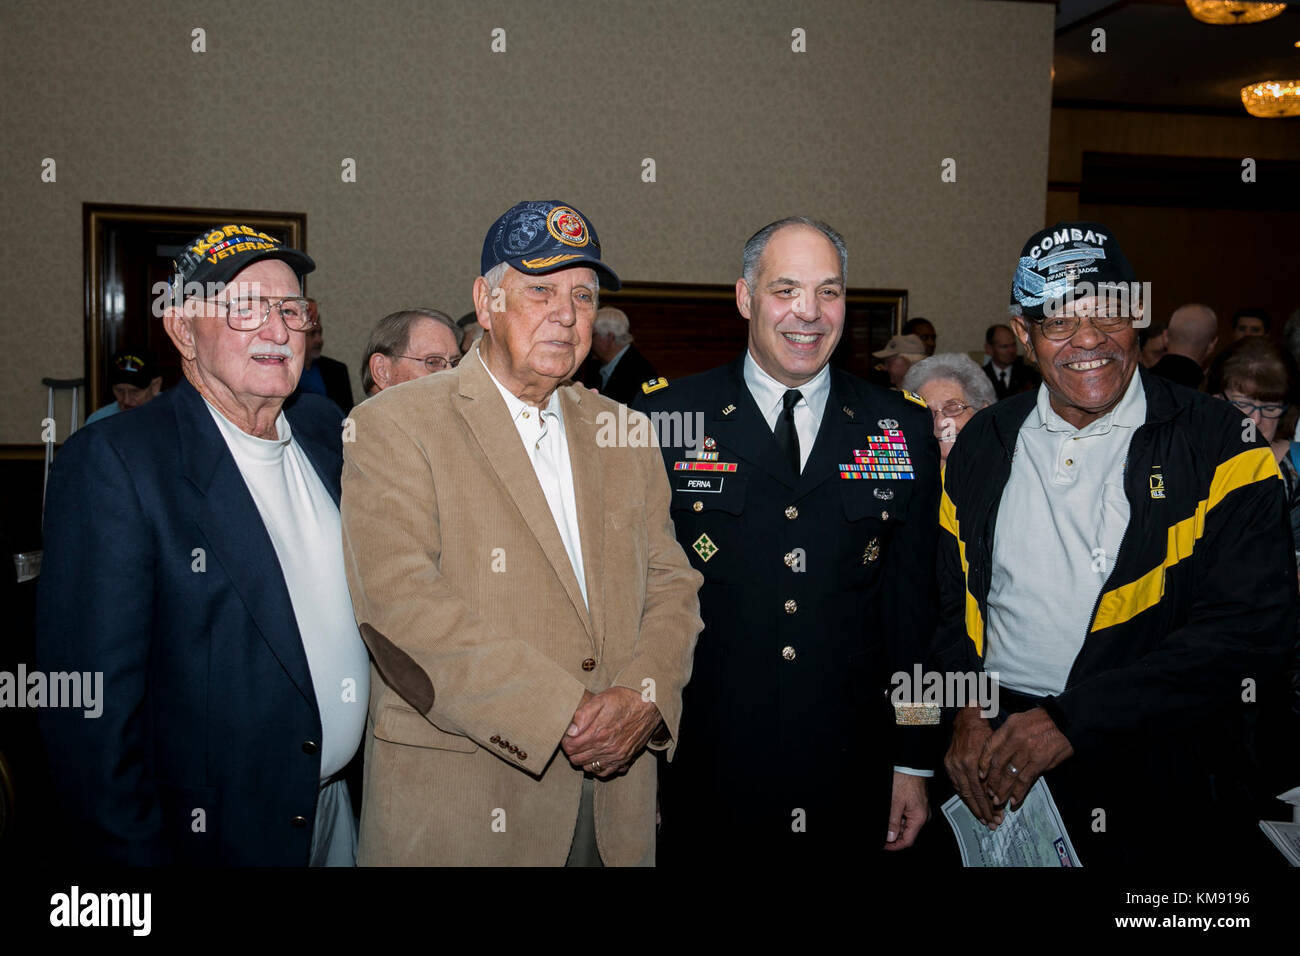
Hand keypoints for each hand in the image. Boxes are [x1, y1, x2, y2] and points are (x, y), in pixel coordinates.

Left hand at [561, 686, 661, 777]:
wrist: (650, 704)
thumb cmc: (624, 699)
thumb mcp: (601, 699)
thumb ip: (583, 715)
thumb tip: (570, 731)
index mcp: (599, 734)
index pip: (570, 748)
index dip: (566, 741)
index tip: (568, 735)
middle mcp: (608, 749)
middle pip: (578, 760)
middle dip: (573, 751)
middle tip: (575, 740)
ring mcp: (617, 756)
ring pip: (590, 768)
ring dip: (584, 759)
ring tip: (586, 746)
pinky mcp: (626, 759)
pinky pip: (605, 772)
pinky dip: (598, 766)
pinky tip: (598, 755)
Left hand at [883, 772, 929, 849]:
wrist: (911, 765)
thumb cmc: (906, 779)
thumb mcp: (895, 802)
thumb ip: (893, 821)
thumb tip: (890, 837)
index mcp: (919, 818)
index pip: (907, 840)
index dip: (894, 845)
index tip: (884, 845)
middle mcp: (923, 816)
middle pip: (907, 833)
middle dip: (893, 835)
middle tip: (882, 834)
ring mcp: (921, 810)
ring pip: (906, 825)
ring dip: (895, 826)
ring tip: (884, 823)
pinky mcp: (917, 804)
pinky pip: (908, 816)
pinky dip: (898, 818)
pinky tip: (890, 815)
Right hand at [944, 704, 1002, 828]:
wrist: (967, 719)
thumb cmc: (984, 731)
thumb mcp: (994, 748)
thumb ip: (994, 770)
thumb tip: (998, 792)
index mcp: (972, 761)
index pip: (982, 790)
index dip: (990, 805)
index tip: (999, 816)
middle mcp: (960, 765)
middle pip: (972, 794)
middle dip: (983, 810)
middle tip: (993, 823)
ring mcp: (952, 765)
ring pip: (963, 792)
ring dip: (973, 807)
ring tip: (983, 819)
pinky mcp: (948, 764)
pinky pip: (956, 785)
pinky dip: (964, 797)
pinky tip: (971, 805)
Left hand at [980, 706, 1073, 813]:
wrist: (1066, 721)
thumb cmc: (1042, 720)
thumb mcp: (1020, 719)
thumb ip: (1007, 735)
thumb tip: (996, 754)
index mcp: (1009, 727)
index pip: (990, 747)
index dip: (983, 763)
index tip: (981, 775)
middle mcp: (1015, 739)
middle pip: (998, 764)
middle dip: (992, 781)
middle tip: (989, 794)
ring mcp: (1027, 751)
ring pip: (1010, 775)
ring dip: (1003, 790)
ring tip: (998, 801)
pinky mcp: (1040, 762)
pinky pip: (1025, 780)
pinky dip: (1019, 792)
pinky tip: (1014, 800)